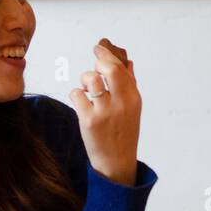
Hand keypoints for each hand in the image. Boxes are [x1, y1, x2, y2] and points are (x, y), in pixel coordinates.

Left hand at [70, 37, 140, 186]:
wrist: (116, 161)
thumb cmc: (124, 132)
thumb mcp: (133, 108)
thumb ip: (130, 84)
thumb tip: (128, 62)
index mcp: (133, 98)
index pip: (121, 68)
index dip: (107, 55)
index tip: (98, 48)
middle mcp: (121, 103)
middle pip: (108, 69)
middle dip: (98, 61)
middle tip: (94, 65)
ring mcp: (104, 112)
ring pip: (90, 79)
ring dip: (85, 79)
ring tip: (88, 89)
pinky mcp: (88, 121)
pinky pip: (76, 95)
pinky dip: (76, 95)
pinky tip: (82, 103)